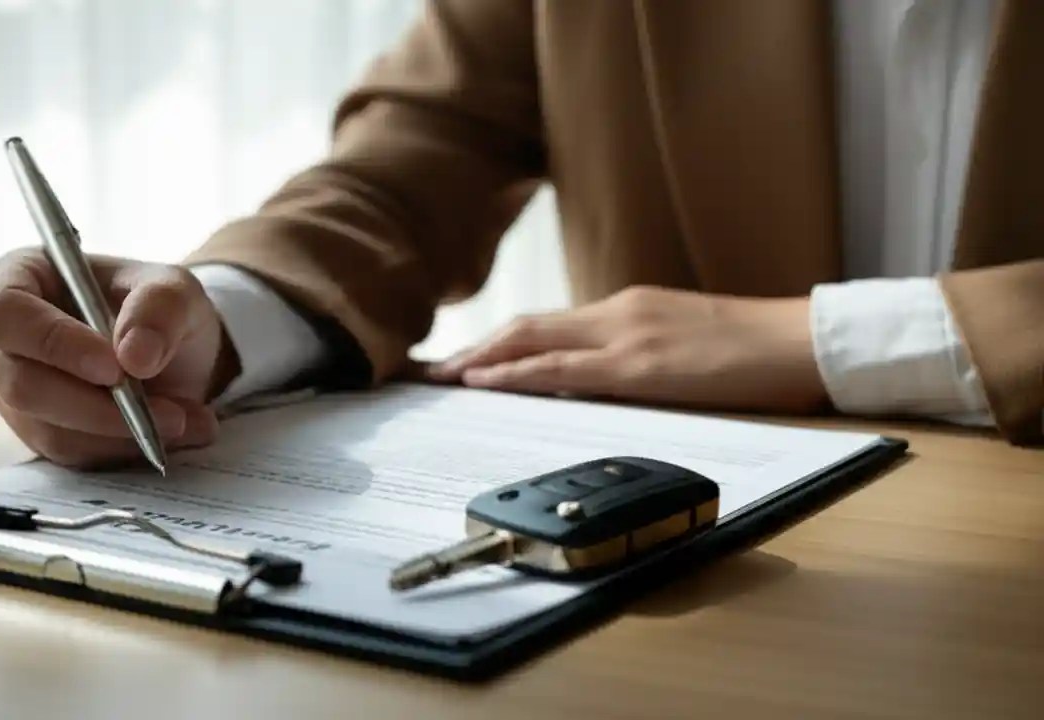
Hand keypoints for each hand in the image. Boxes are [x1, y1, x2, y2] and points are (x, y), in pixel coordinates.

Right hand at [0, 248, 240, 467]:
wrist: (173, 353)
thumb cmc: (158, 307)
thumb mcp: (175, 289)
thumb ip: (160, 308)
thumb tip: (135, 356)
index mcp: (16, 279)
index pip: (3, 313)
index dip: (52, 343)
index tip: (113, 367)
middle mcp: (2, 341)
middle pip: (22, 385)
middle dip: (97, 405)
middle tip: (168, 411)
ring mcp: (14, 392)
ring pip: (50, 429)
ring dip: (122, 432)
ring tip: (186, 420)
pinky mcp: (40, 432)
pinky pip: (72, 453)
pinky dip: (125, 448)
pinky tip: (172, 433)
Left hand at [428, 286, 826, 414]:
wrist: (803, 341)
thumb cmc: (753, 348)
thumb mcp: (683, 342)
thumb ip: (637, 353)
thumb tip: (599, 379)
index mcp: (628, 309)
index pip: (548, 325)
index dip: (500, 340)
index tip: (464, 357)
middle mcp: (618, 313)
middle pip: (528, 327)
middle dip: (476, 348)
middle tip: (432, 368)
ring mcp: (627, 337)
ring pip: (534, 342)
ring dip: (483, 360)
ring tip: (441, 377)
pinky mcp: (641, 366)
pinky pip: (563, 370)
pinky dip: (517, 374)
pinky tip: (486, 382)